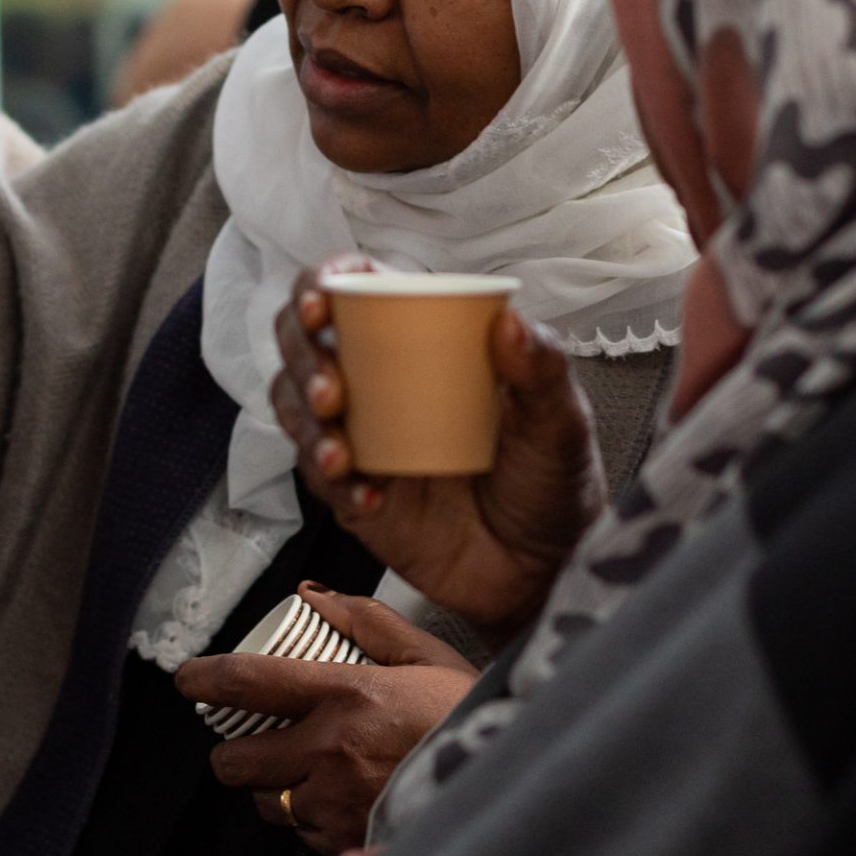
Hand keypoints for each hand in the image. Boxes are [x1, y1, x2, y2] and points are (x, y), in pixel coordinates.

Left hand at [177, 585, 476, 855]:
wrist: (510, 774)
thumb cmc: (468, 714)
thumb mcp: (426, 654)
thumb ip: (365, 621)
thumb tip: (310, 597)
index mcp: (347, 693)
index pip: (248, 683)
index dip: (204, 680)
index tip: (189, 679)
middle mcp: (332, 750)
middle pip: (235, 761)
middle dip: (233, 751)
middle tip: (252, 740)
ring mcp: (338, 801)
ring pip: (266, 802)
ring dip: (273, 787)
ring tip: (305, 770)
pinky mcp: (348, 840)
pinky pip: (302, 832)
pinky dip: (310, 817)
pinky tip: (338, 797)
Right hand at [271, 261, 603, 639]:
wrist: (543, 572)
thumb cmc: (554, 484)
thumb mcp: (560, 422)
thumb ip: (543, 371)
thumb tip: (509, 323)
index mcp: (423, 344)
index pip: (355, 292)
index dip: (322, 284)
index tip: (323, 302)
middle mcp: (381, 384)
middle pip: (304, 345)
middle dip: (300, 356)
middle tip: (329, 388)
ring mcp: (362, 440)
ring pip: (294, 408)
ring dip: (304, 422)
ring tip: (340, 452)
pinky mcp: (353, 496)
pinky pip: (318, 480)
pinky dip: (332, 483)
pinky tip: (368, 495)